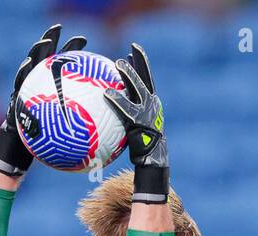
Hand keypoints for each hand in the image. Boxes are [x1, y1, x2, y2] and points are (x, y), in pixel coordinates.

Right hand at [0, 23, 86, 177]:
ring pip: (29, 68)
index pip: (59, 70)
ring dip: (36, 52)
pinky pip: (18, 84)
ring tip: (46, 40)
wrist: (15, 159)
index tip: (84, 44)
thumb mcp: (65, 140)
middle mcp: (33, 91)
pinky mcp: (12, 101)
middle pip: (44, 61)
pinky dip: (23, 73)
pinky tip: (28, 64)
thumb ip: (80, 130)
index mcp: (46, 96)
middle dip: (51, 43)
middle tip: (61, 29)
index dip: (70, 54)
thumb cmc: (40, 152)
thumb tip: (109, 134)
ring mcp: (21, 94)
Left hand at [103, 43, 169, 202]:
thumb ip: (124, 119)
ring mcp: (148, 112)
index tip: (133, 51)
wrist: (152, 163)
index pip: (147, 80)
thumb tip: (105, 114)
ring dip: (130, 74)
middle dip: (139, 64)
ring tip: (119, 64)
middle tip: (127, 52)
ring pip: (139, 88)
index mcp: (152, 105)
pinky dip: (117, 99)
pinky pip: (127, 107)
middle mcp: (153, 105)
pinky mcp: (141, 122)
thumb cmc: (140, 151)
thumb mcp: (132, 132)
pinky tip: (106, 92)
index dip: (141, 64)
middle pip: (146, 79)